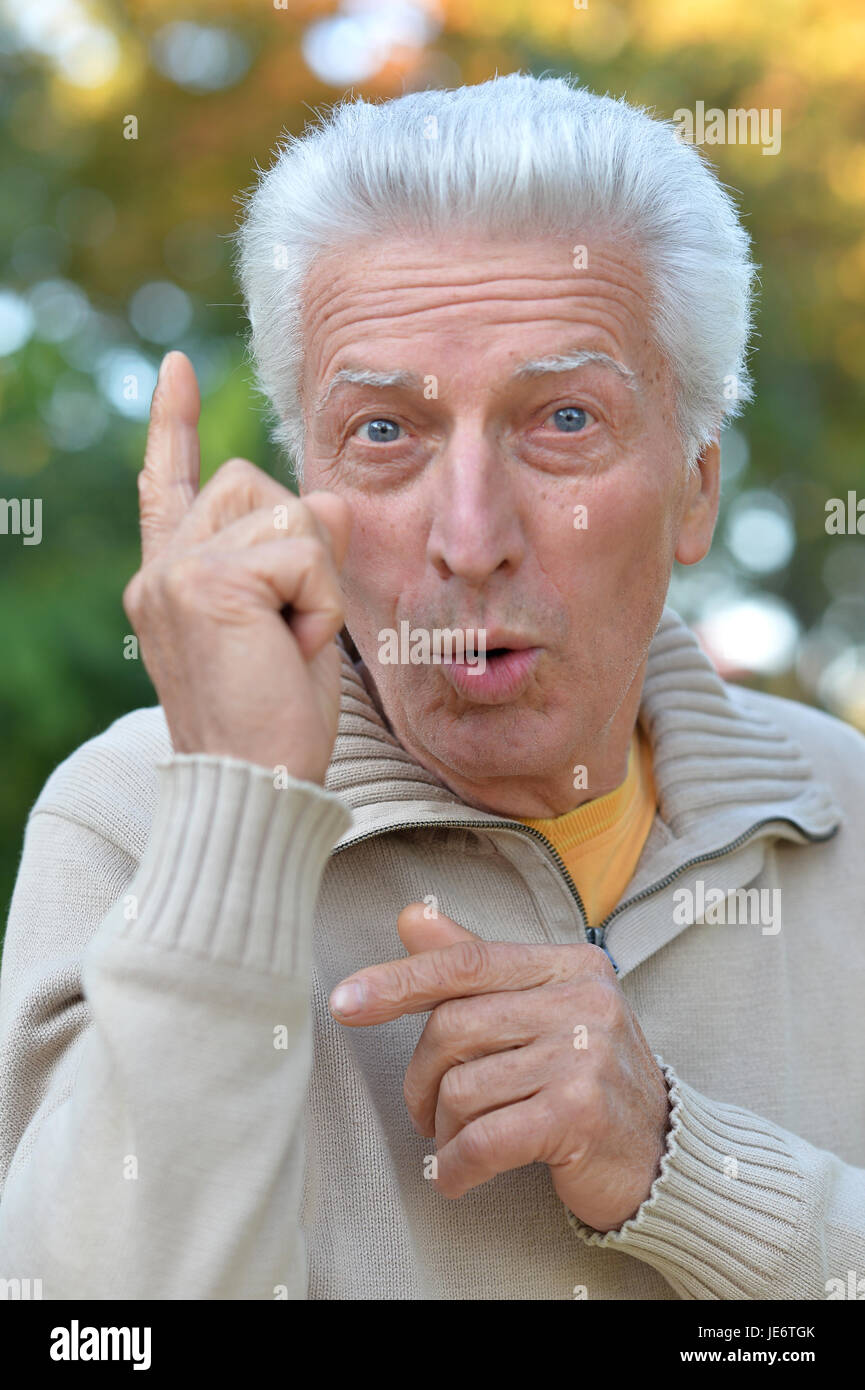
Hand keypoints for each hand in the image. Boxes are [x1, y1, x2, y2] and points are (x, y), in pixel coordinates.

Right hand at [123, 351, 351, 784]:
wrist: (257, 788)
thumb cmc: (277, 725)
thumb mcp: (298, 628)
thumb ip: (303, 560)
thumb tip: (333, 501)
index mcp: (174, 578)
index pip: (171, 484)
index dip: (173, 424)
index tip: (175, 368)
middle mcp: (163, 568)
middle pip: (253, 482)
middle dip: (297, 544)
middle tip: (290, 629)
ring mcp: (177, 570)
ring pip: (284, 510)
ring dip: (312, 576)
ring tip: (289, 642)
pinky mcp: (207, 580)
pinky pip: (304, 549)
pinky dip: (319, 601)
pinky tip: (293, 649)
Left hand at [329, 903, 670, 1231]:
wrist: (663, 1154)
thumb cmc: (587, 1076)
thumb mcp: (542, 1008)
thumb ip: (476, 965)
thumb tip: (409, 915)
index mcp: (570, 964)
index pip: (467, 962)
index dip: (398, 980)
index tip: (344, 1002)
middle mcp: (583, 1000)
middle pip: (453, 1027)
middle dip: (421, 1079)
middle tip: (425, 1111)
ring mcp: (585, 1056)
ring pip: (462, 1088)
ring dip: (443, 1131)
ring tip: (456, 1145)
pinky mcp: (580, 1115)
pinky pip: (484, 1139)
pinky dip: (457, 1166)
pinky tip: (455, 1178)